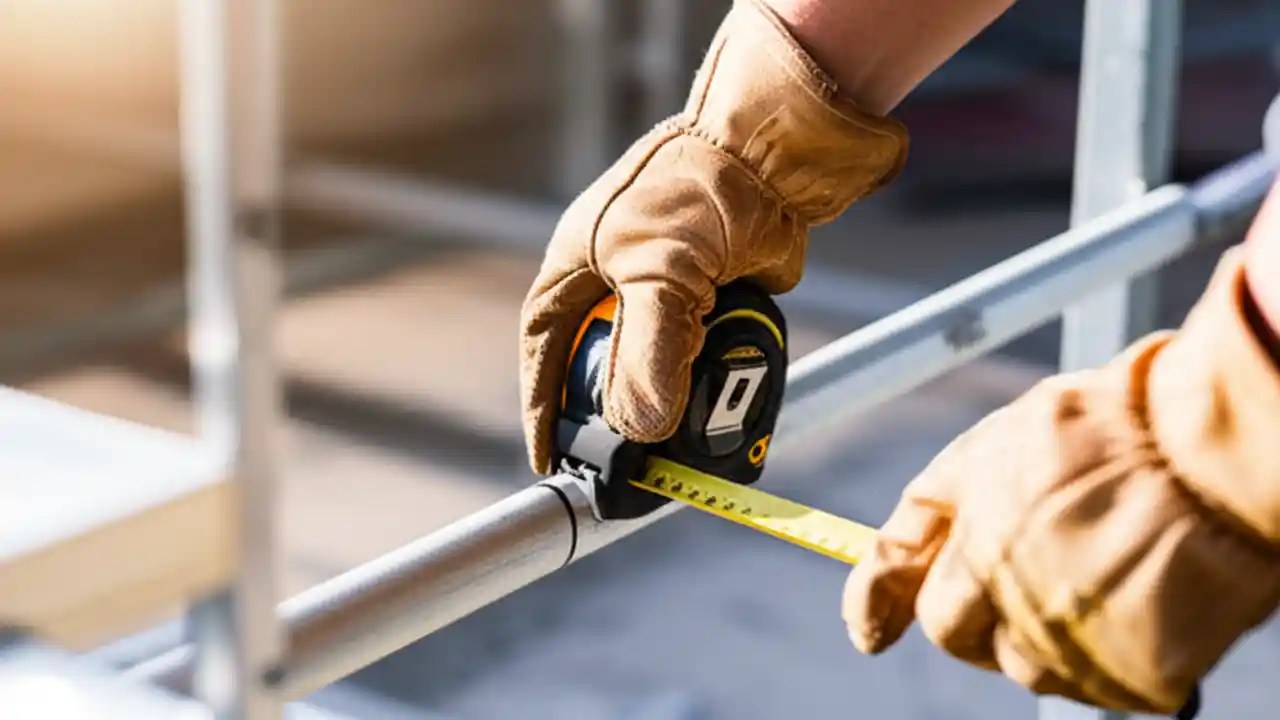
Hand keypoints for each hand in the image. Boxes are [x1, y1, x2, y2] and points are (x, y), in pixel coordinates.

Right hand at [518, 0, 905, 473]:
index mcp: (578, 268)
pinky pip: (703, 353)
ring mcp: (667, 288)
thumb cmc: (699, 190)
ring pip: (657, 363)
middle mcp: (615, 280)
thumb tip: (641, 428)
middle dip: (611, 412)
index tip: (551, 459)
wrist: (777, 155)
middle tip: (624, 460)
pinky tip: (721, 401)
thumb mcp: (660, 274)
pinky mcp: (714, 296)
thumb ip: (648, 354)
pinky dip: (710, 379)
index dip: (545, 406)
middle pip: (600, 364)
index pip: (546, 350)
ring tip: (677, 442)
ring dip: (666, 399)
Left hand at [842, 248, 1279, 713]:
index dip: (879, 608)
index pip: (910, 594)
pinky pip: (1096, 684)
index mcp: (978, 539)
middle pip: (959, 636)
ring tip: (1084, 575)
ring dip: (1037, 634)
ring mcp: (1078, 644)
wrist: (1219, 456)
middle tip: (1010, 575)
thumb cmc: (1107, 430)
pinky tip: (1128, 602)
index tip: (868, 629)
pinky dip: (1103, 653)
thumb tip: (884, 579)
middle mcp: (1018, 599)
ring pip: (1026, 665)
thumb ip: (931, 515)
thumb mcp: (993, 449)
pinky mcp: (1136, 679)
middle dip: (970, 611)